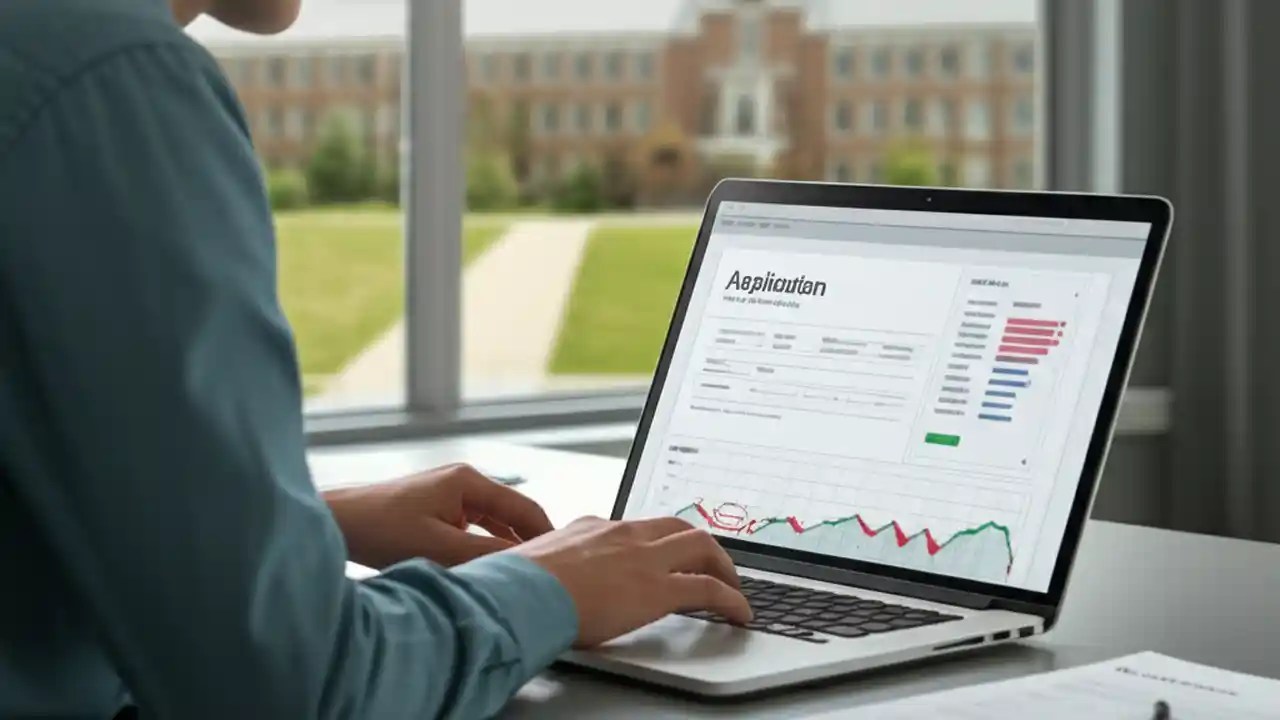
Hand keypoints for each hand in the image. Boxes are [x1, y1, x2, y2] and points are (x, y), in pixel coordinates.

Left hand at [324, 464, 552, 568]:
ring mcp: (450, 494)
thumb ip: (484, 554)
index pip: (524, 508)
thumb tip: (523, 565)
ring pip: (493, 523)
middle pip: (511, 514)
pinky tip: (488, 567)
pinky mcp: (437, 508)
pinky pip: (474, 527)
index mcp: (469, 481)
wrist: (338, 521)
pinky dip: (485, 545)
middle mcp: (464, 481)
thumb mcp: (438, 547)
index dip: (546, 535)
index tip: (562, 560)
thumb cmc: (380, 528)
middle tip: (547, 572)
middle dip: (528, 542)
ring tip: (521, 573)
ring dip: (505, 546)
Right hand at [510, 516, 752, 646]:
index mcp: (592, 528)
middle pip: (677, 526)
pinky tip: (739, 613)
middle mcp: (622, 534)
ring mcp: (643, 557)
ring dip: (722, 566)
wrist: (519, 593)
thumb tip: (538, 585)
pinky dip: (731, 599)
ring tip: (733, 586)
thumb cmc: (514, 586)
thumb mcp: (533, 567)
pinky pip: (708, 588)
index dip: (657, 540)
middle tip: (712, 564)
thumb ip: (549, 570)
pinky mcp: (658, 587)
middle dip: (700, 545)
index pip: (636, 527)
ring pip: (701, 546)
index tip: (663, 553)